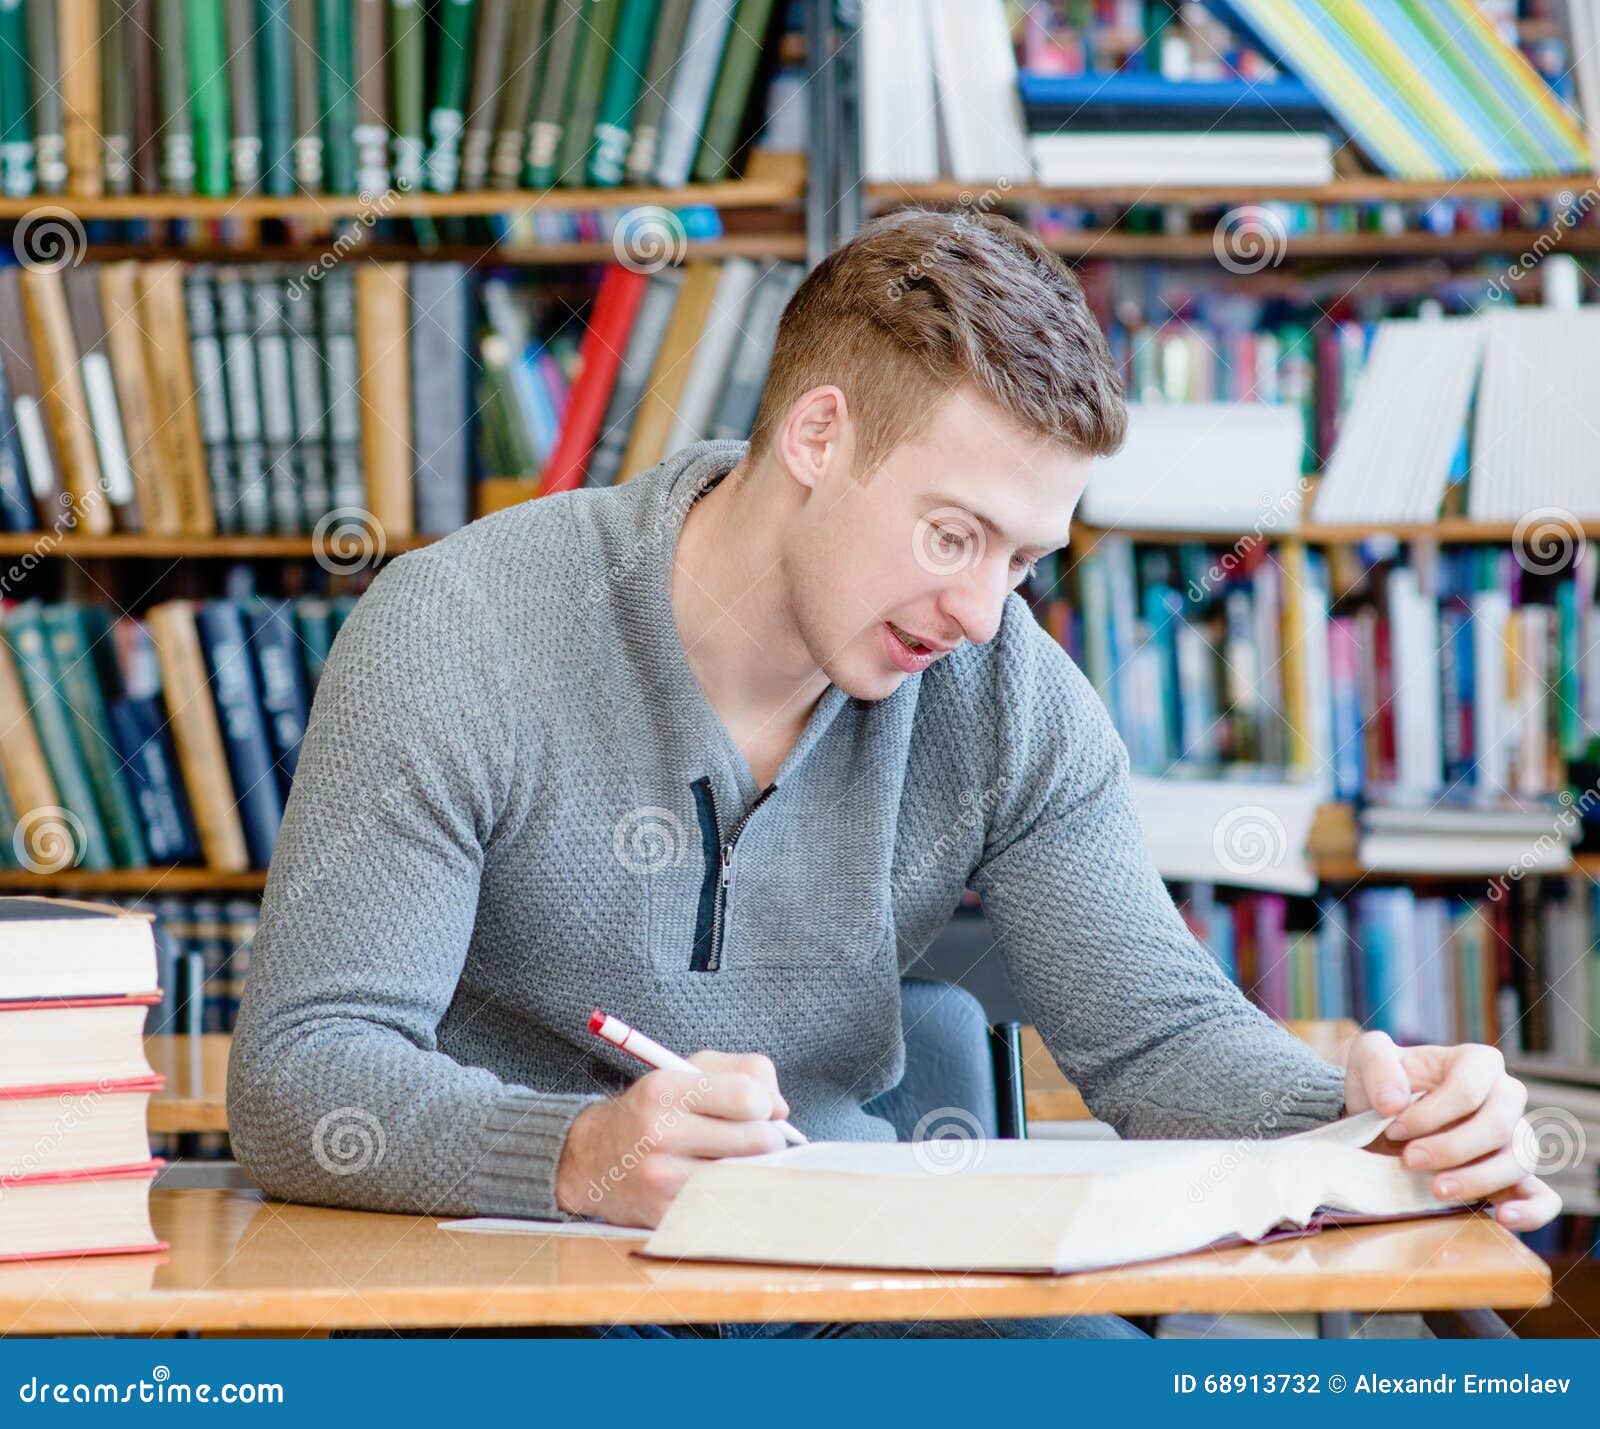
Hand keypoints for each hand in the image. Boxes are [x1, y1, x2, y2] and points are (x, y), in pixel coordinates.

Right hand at [555, 1051, 791, 1227]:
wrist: (589, 1158)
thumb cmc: (652, 1108)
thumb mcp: (687, 1069)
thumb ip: (744, 1071)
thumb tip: (782, 1111)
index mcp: (665, 1089)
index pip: (749, 1098)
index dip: (766, 1103)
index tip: (759, 1108)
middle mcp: (661, 1133)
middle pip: (758, 1141)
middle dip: (768, 1139)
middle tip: (756, 1138)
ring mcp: (662, 1181)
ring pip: (748, 1177)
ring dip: (753, 1169)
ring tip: (738, 1159)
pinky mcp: (666, 1218)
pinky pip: (728, 1208)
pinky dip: (734, 1197)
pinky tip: (720, 1185)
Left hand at [1343, 1031, 1561, 1231]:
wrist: (1383, 1120)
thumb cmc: (1384, 1084)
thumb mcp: (1368, 1058)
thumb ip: (1377, 1066)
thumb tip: (1392, 1103)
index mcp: (1477, 1063)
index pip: (1468, 1089)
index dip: (1430, 1114)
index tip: (1393, 1127)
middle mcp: (1506, 1098)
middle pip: (1497, 1127)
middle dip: (1450, 1149)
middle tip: (1409, 1160)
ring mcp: (1515, 1139)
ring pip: (1518, 1162)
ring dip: (1476, 1180)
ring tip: (1436, 1190)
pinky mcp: (1515, 1178)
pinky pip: (1543, 1198)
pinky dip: (1530, 1211)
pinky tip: (1501, 1218)